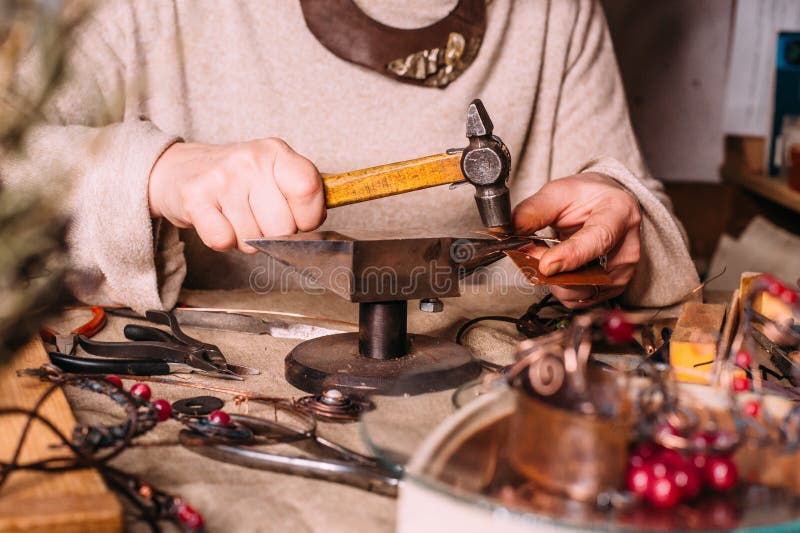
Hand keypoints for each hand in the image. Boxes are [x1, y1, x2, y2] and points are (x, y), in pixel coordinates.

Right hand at [148, 138, 324, 252]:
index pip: (309, 191)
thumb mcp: (274, 174)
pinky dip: (222, 240)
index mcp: (276, 152)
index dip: (308, 217)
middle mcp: (251, 160)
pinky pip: (223, 241)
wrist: (180, 169)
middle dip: (273, 234)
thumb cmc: (238, 180)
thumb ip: (302, 195)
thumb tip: (318, 223)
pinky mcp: (195, 197)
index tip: (298, 218)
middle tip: (256, 216)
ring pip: (253, 240)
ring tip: (234, 216)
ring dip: (245, 238)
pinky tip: (218, 221)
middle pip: (283, 227)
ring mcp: (222, 177)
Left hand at [512, 173, 640, 307]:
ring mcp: (623, 271)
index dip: (571, 256)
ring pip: (579, 292)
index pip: (599, 240)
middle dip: (551, 271)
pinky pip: (577, 299)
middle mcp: (627, 246)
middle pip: (587, 274)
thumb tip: (511, 232)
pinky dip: (559, 287)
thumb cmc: (585, 197)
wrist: (604, 206)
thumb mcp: (557, 192)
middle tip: (530, 251)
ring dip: (551, 280)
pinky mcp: (613, 288)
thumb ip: (533, 211)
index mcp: (619, 213)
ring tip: (545, 256)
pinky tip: (557, 268)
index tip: (545, 265)